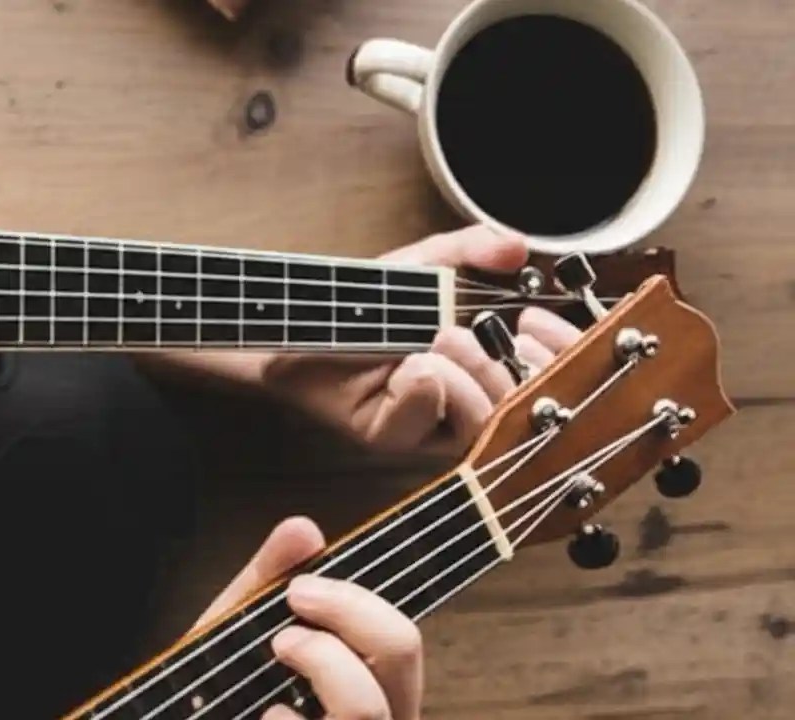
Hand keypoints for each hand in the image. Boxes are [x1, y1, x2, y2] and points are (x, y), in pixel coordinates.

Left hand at [194, 517, 421, 719]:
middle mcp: (379, 719)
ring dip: (325, 664)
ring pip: (369, 707)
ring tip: (277, 653)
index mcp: (370, 684)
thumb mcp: (236, 627)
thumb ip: (269, 578)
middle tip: (287, 619)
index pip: (400, 637)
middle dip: (348, 615)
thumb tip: (303, 528)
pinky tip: (264, 716)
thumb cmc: (219, 688)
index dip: (358, 602)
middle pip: (403, 653)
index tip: (301, 588)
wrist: (183, 714)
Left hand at [261, 225, 580, 455]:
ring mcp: (429, 425)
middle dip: (500, 368)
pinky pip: (427, 422)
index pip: (547, 377)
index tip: (533, 322)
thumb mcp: (426, 264)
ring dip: (465, 377)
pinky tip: (408, 365)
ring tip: (433, 344)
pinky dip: (424, 387)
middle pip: (522, 408)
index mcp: (485, 367)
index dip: (556, 356)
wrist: (305, 320)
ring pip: (481, 420)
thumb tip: (517, 245)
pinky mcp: (392, 435)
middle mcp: (464, 402)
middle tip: (460, 334)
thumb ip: (472, 249)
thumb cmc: (368, 301)